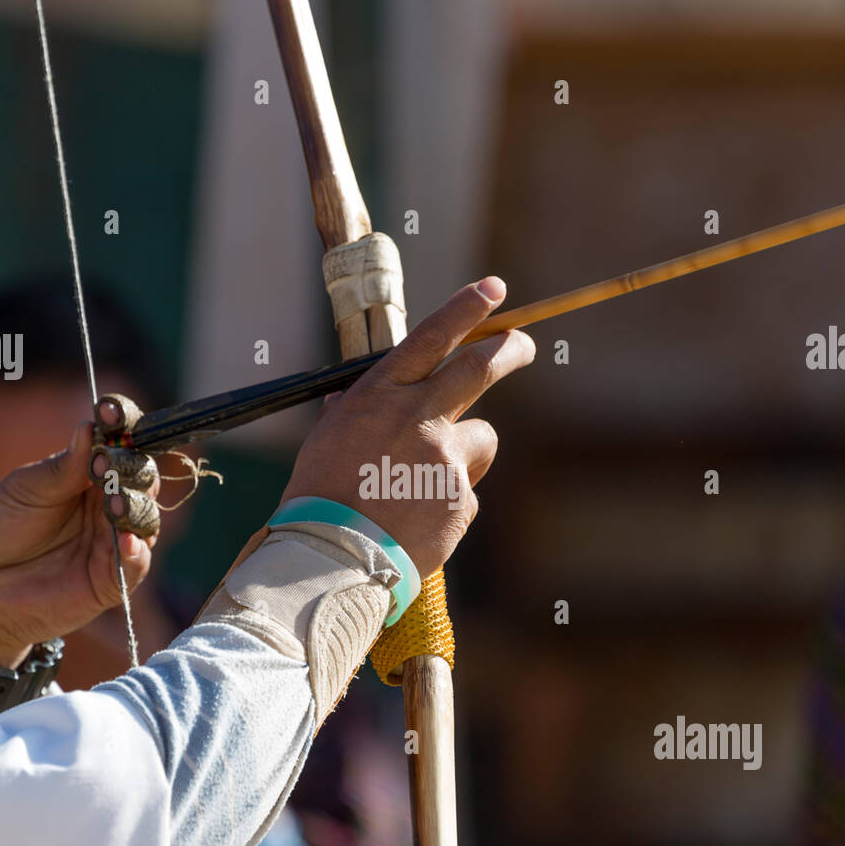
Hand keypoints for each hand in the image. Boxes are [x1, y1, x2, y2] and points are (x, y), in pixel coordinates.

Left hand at [0, 422, 155, 667]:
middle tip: (106, 465)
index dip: (124, 423)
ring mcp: (115, 541)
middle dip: (131, 468)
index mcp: (93, 473)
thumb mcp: (27, 488)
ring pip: (147, 519)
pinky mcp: (113, 579)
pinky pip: (137, 564)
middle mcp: (111, 503)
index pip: (123, 442)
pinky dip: (135, 551)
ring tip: (112, 505)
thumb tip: (90, 428)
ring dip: (134, 507)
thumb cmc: (1, 527)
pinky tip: (125, 541)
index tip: (110, 411)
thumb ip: (65, 467)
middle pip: (144, 477)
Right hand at [281, 277, 534, 577]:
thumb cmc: (319, 499)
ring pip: (480, 440)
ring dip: (465, 454)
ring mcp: (445, 457)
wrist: (332, 556)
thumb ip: (348, 415)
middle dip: (510, 350)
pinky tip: (417, 523)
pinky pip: (465, 492)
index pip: (432, 337)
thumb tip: (346, 400)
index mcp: (379, 395)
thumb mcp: (325, 442)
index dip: (466, 308)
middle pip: (480, 368)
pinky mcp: (461, 497)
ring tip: (423, 488)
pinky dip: (446, 505)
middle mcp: (418, 416)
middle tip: (525, 346)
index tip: (493, 289)